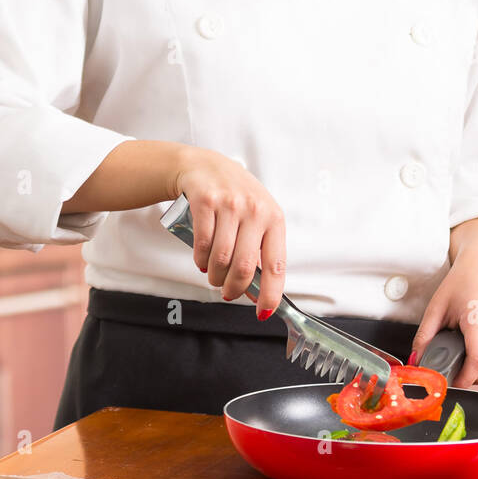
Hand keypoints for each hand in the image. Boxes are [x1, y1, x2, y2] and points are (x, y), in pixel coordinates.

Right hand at [172, 147, 285, 317]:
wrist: (205, 167)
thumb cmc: (236, 197)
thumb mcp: (257, 217)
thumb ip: (260, 251)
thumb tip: (258, 294)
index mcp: (274, 218)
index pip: (276, 264)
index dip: (270, 293)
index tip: (263, 312)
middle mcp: (255, 210)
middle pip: (245, 266)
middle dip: (234, 288)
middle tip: (228, 292)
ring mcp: (230, 204)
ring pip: (221, 258)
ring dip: (215, 276)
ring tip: (214, 275)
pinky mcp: (206, 201)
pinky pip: (203, 244)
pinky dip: (201, 261)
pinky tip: (202, 261)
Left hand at [408, 218, 477, 387]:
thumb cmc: (464, 281)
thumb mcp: (437, 306)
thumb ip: (424, 336)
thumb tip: (416, 361)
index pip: (477, 362)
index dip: (462, 379)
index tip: (449, 380)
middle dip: (466, 374)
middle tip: (452, 359)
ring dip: (476, 362)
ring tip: (467, 337)